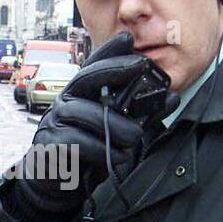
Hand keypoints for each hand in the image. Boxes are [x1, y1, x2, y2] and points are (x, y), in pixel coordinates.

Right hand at [10, 32, 173, 219]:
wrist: (55, 183)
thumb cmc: (87, 151)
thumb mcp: (116, 130)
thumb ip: (140, 114)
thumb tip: (172, 97)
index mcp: (79, 94)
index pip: (93, 66)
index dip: (109, 52)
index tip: (128, 38)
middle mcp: (65, 102)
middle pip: (87, 79)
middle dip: (115, 69)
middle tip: (140, 66)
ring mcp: (55, 122)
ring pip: (86, 113)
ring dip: (115, 125)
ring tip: (134, 137)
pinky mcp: (51, 145)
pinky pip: (77, 142)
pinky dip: (101, 150)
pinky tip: (117, 156)